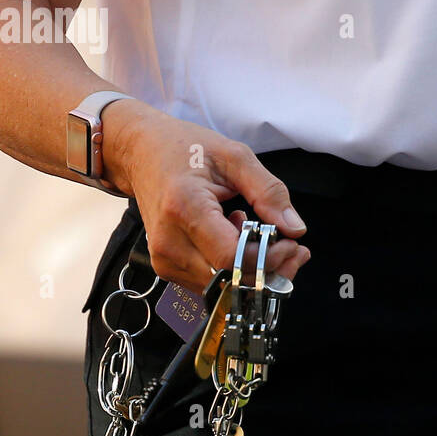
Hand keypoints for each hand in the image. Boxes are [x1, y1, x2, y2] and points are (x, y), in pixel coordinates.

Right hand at [101, 102, 310, 288]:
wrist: (141, 152)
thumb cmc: (185, 148)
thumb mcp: (234, 156)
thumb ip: (268, 192)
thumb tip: (295, 229)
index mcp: (185, 208)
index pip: (232, 257)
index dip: (268, 257)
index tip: (290, 242)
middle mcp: (169, 241)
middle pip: (229, 279)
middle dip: (268, 269)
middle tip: (291, 247)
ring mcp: (164, 258)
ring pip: (222, 286)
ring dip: (253, 270)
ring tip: (260, 234)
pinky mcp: (166, 267)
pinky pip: (210, 282)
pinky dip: (234, 269)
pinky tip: (238, 240)